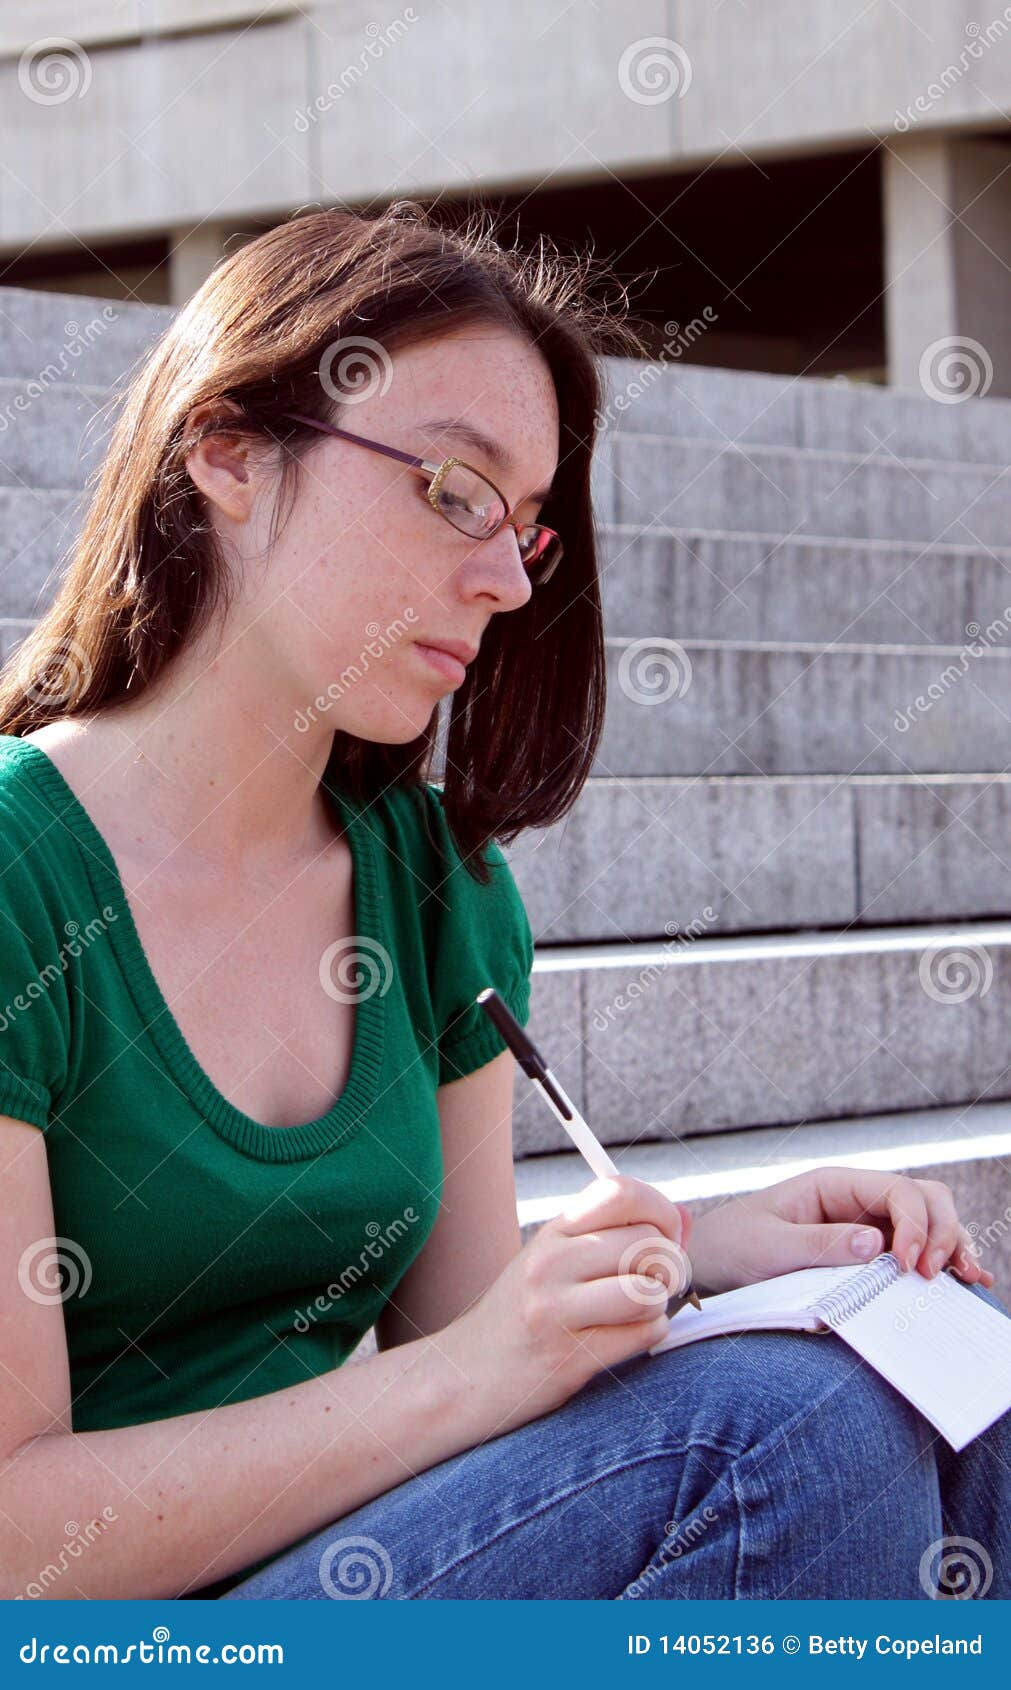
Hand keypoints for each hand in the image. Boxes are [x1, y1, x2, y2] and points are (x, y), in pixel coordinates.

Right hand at [441, 1175, 691, 1436]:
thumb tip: (684, 1218)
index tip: (664, 1237)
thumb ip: (617, 1236)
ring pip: (649, 1289)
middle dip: (670, 1266)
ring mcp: (556, 1309)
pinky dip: (650, 1335)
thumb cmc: (521, 1318)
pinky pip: (644, 1333)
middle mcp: (551, 1262)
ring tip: (641, 1311)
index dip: (660, 1211)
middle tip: (658, 1284)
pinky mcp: (568, 1356)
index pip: (622, 1191)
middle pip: (647, 1242)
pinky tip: (627, 1337)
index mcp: (553, 1232)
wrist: (463, 1377)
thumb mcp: (556, 1263)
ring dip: (660, 1303)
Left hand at [687, 1165, 994, 1296]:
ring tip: (968, 1278)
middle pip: (923, 1199)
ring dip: (951, 1245)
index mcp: (832, 1185)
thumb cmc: (730, 1248)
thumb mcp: (769, 1247)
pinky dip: (938, 1260)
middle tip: (939, 1275)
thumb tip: (877, 1244)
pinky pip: (910, 1249)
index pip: (897, 1191)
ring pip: (926, 1222)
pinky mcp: (863, 1253)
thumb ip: (821, 1244)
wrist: (703, 1264)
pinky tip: (961, 1281)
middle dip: (943, 1231)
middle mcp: (854, 1199)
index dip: (916, 1226)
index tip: (912, 1267)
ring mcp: (863, 1224)